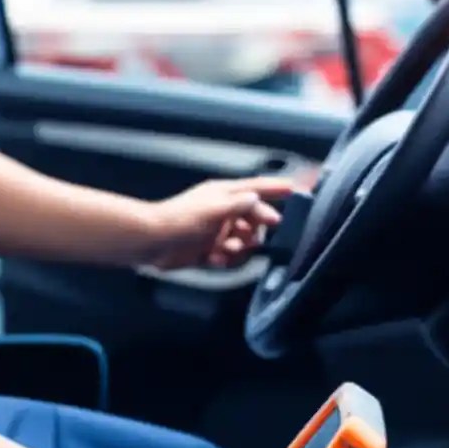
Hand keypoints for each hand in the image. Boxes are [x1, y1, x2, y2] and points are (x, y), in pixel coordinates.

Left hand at [145, 177, 295, 269]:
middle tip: (251, 237)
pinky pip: (230, 256)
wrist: (152, 242)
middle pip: (254, 219)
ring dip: (240, 248)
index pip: (257, 188)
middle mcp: (222, 211)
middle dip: (256, 229)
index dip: (276, 189)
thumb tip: (257, 200)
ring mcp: (216, 231)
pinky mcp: (209, 249)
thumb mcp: (213, 209)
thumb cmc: (178, 219)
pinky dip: (226, 259)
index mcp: (223, 194)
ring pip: (244, 240)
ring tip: (226, 250)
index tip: (296, 189)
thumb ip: (238, 205)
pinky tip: (214, 258)